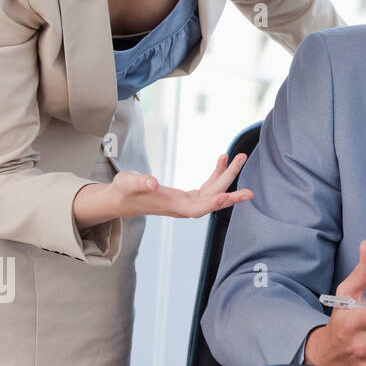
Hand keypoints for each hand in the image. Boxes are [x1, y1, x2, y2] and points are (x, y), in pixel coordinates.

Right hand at [73, 151, 253, 225]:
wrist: (119, 200)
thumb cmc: (123, 191)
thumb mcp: (128, 183)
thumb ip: (140, 182)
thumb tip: (153, 182)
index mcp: (173, 206)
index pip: (198, 208)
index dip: (213, 203)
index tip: (228, 195)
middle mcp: (184, 207)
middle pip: (213, 198)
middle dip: (230, 184)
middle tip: (245, 167)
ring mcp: (186, 202)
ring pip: (213, 191)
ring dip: (227, 175)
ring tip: (239, 157)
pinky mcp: (186, 197)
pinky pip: (207, 187)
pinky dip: (216, 174)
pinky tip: (222, 161)